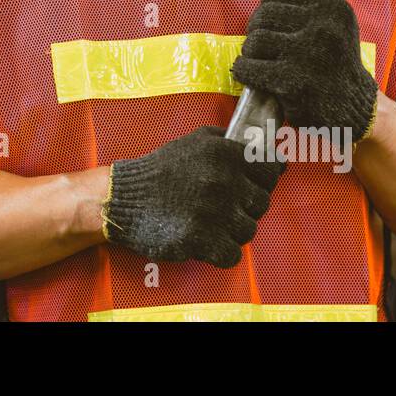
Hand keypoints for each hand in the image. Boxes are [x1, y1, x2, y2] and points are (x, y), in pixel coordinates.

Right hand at [101, 125, 283, 268]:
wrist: (123, 197)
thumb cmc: (162, 169)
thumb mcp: (195, 141)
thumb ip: (228, 140)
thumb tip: (263, 145)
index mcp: (224, 153)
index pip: (271, 169)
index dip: (265, 179)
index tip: (254, 184)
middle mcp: (223, 179)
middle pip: (262, 203)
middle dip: (246, 206)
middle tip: (224, 206)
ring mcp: (213, 210)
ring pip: (249, 230)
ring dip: (233, 230)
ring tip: (212, 223)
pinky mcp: (201, 238)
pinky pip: (232, 254)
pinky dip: (222, 252)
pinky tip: (207, 241)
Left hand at [230, 0, 379, 142]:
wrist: (356, 109)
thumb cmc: (334, 62)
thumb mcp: (327, 23)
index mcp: (334, 9)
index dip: (269, 3)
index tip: (273, 20)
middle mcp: (324, 29)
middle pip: (264, 15)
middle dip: (257, 29)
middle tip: (264, 45)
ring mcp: (308, 56)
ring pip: (255, 40)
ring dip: (251, 52)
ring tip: (261, 61)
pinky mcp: (292, 83)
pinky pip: (249, 67)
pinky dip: (244, 71)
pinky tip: (253, 75)